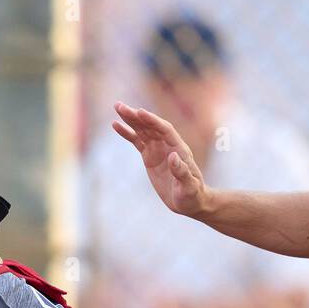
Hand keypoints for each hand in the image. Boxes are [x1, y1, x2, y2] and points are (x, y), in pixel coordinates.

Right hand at [112, 102, 209, 217]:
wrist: (188, 201)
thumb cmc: (192, 195)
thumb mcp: (188, 186)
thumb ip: (182, 171)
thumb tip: (173, 156)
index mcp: (179, 149)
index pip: (165, 130)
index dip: (153, 121)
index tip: (140, 112)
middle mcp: (168, 145)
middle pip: (151, 126)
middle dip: (136, 116)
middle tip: (120, 106)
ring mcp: (158, 149)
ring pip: (143, 130)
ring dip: (130, 119)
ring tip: (117, 108)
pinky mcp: (149, 156)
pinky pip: (137, 141)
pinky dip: (127, 133)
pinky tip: (116, 125)